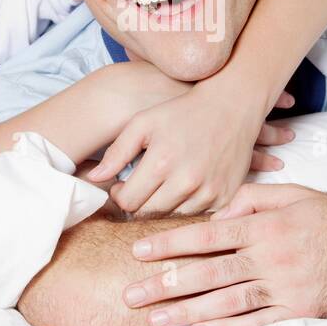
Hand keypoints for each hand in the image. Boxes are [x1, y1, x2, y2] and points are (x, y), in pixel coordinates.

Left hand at [86, 78, 295, 215]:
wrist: (231, 106)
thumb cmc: (182, 111)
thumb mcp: (144, 122)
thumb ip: (117, 151)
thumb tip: (94, 180)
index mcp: (162, 162)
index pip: (128, 202)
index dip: (119, 196)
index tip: (122, 186)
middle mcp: (187, 181)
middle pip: (148, 214)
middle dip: (138, 204)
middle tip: (140, 187)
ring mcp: (209, 191)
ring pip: (172, 219)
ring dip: (162, 207)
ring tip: (162, 186)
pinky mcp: (225, 197)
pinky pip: (196, 216)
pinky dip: (186, 207)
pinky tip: (184, 188)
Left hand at [122, 183, 326, 325]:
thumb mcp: (294, 194)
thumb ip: (253, 197)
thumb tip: (218, 208)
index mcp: (267, 225)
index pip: (209, 235)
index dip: (172, 243)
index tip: (140, 251)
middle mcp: (272, 257)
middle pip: (210, 272)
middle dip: (166, 284)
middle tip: (132, 293)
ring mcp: (285, 287)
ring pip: (227, 302)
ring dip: (187, 312)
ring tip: (155, 320)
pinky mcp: (298, 311)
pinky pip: (256, 323)